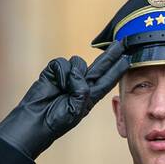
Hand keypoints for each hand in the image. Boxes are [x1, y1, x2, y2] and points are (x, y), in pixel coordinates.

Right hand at [0, 40, 129, 158]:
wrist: (35, 121)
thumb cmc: (56, 120)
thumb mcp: (76, 109)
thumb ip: (82, 90)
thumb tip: (77, 72)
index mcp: (90, 96)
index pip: (108, 78)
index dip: (118, 68)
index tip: (129, 57)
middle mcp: (81, 84)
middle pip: (100, 65)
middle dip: (111, 54)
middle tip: (122, 42)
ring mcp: (67, 77)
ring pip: (78, 62)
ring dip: (73, 74)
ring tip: (64, 90)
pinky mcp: (54, 72)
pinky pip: (62, 63)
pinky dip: (60, 73)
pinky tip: (55, 84)